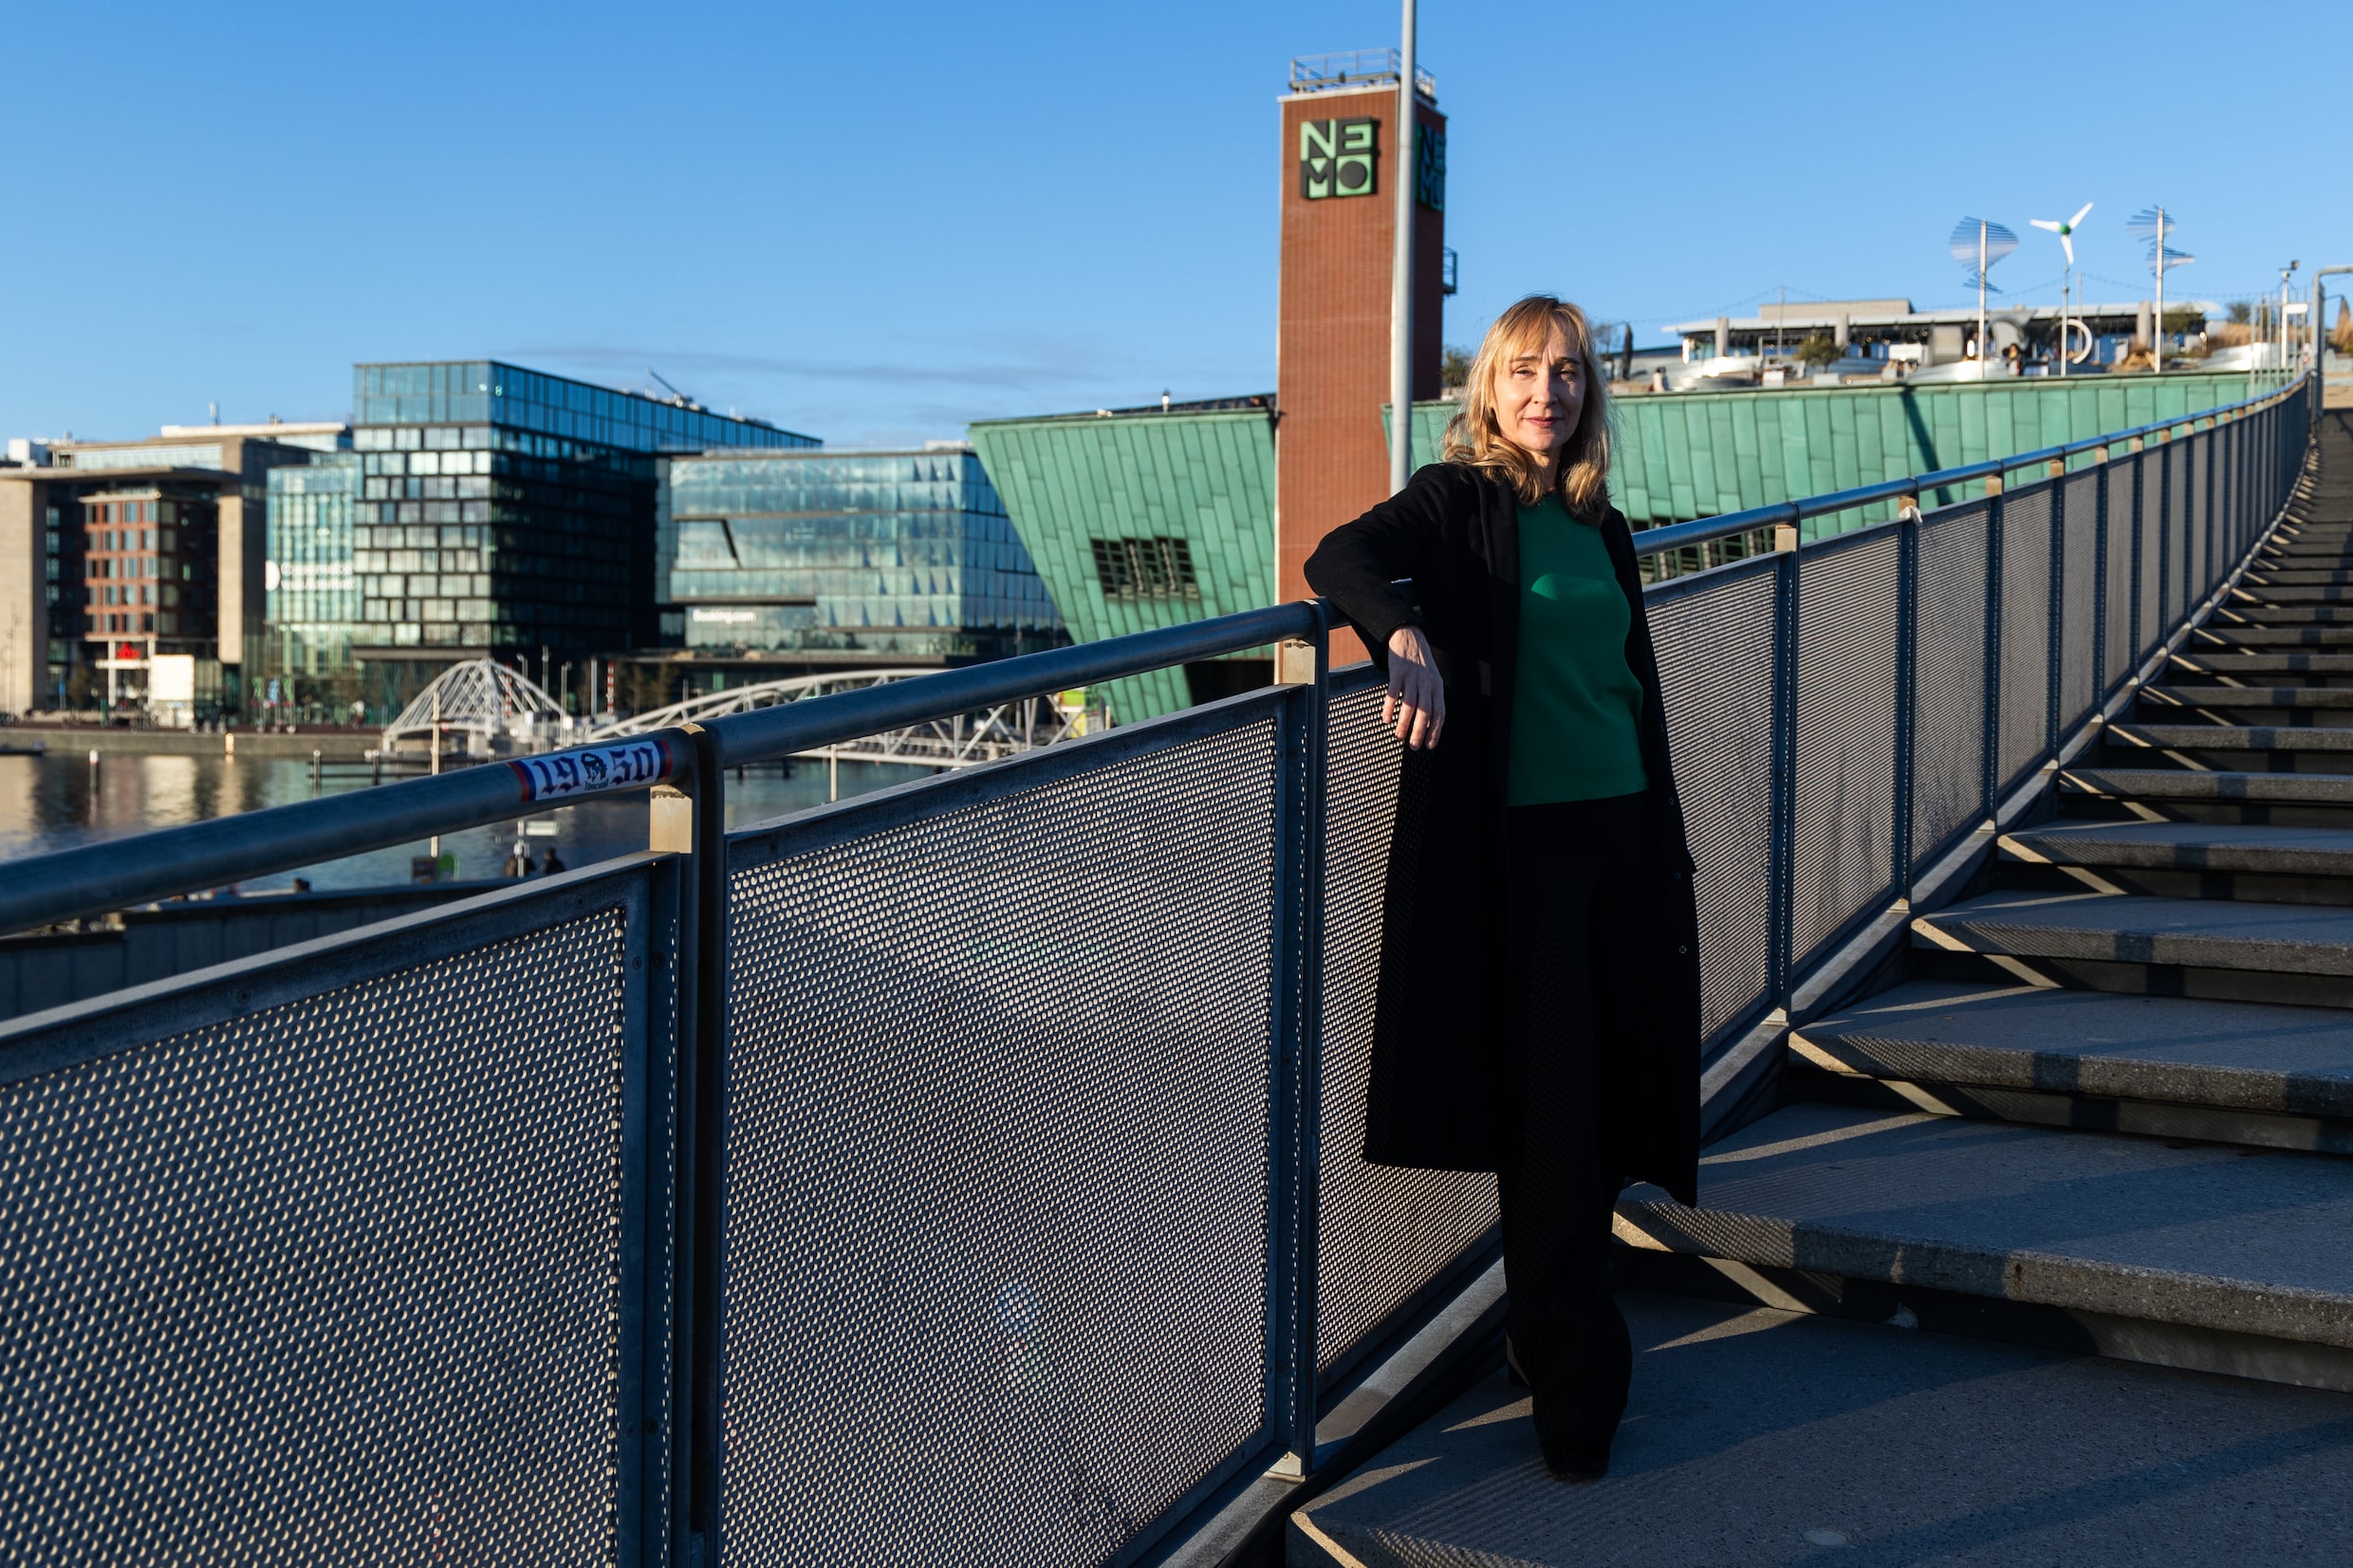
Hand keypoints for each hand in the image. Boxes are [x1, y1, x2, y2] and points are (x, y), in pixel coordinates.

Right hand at [1384, 626, 1444, 749]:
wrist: (1409, 637)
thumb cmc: (1420, 663)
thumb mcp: (1432, 679)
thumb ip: (1431, 698)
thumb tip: (1429, 723)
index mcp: (1437, 687)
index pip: (1439, 713)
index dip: (1435, 730)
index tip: (1429, 745)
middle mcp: (1426, 683)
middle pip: (1425, 711)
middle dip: (1420, 731)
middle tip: (1414, 746)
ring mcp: (1412, 677)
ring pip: (1409, 705)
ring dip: (1404, 723)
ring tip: (1399, 736)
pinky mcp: (1398, 672)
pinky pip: (1393, 693)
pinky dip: (1389, 707)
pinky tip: (1386, 719)